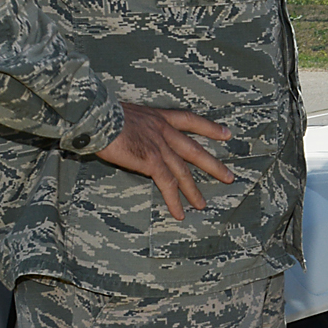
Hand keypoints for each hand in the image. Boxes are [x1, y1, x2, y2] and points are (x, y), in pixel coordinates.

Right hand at [95, 102, 234, 221]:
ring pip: (183, 171)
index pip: (190, 120)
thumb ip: (136, 125)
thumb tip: (131, 134)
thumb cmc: (102, 114)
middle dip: (213, 165)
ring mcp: (159, 146)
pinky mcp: (151, 161)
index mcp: (158, 117)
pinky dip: (174, 200)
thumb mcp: (126, 113)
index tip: (227, 134)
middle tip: (229, 177)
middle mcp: (164, 130)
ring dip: (193, 191)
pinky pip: (167, 184)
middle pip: (195, 150)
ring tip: (202, 205)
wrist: (97, 116)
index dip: (210, 128)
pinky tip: (179, 213)